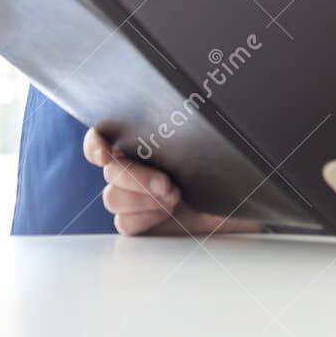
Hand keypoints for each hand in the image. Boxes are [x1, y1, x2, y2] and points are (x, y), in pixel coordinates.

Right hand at [82, 128, 262, 237]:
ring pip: (113, 197)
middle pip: (111, 170)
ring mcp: (135, 197)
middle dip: (137, 178)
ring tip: (175, 199)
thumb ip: (189, 135)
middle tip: (168, 185)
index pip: (103, 135)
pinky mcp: (139, 224)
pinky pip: (125, 223)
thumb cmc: (229, 174)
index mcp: (145, 140)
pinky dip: (145, 219)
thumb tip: (185, 112)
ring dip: (142, 199)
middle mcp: (135, 166)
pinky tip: (168, 215)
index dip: (95, 143)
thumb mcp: (214, 149)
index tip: (105, 154)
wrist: (240, 211)